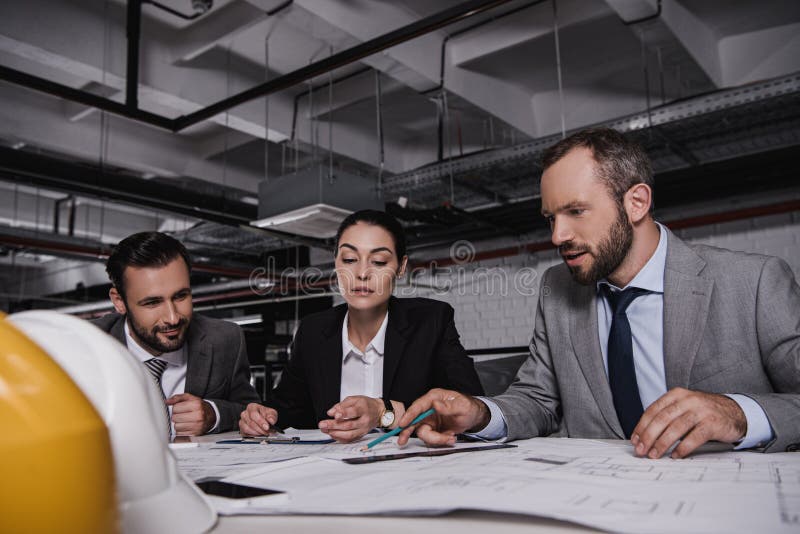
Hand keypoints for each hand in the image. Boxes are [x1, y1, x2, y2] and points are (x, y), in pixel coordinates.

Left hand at [166, 393, 214, 435]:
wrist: (211, 416)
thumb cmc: (199, 407)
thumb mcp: (190, 398)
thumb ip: (177, 398)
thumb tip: (167, 402)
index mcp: (196, 405)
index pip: (175, 408)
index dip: (176, 408)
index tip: (181, 408)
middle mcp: (197, 416)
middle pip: (174, 418)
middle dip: (176, 416)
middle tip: (182, 414)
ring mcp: (197, 426)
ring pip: (176, 427)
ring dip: (178, 424)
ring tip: (184, 420)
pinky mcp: (195, 434)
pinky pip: (179, 433)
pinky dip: (180, 430)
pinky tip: (186, 425)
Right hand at [239, 403, 278, 435]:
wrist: (264, 420)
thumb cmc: (266, 415)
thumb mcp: (271, 413)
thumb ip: (272, 416)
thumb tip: (271, 420)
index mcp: (252, 407)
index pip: (254, 413)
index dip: (260, 421)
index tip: (266, 427)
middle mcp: (245, 414)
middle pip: (250, 422)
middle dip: (260, 429)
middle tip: (266, 432)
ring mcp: (242, 422)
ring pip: (247, 429)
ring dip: (256, 433)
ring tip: (263, 433)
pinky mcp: (241, 430)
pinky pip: (245, 434)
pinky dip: (253, 435)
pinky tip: (259, 435)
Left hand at [318, 396, 383, 442]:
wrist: (378, 412)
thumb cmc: (365, 404)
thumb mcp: (354, 399)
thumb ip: (342, 405)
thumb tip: (331, 412)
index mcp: (363, 408)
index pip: (353, 412)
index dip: (344, 414)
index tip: (335, 415)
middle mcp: (364, 420)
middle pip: (348, 425)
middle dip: (334, 425)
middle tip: (323, 424)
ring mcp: (363, 429)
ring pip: (349, 434)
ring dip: (335, 433)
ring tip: (325, 430)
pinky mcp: (361, 435)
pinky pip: (350, 439)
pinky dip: (339, 438)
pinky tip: (332, 434)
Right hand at [396, 388, 488, 446]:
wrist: (473, 417)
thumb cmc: (468, 408)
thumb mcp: (462, 406)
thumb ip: (448, 406)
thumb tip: (435, 404)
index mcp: (434, 398)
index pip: (418, 406)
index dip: (409, 415)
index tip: (403, 424)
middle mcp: (429, 408)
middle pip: (414, 420)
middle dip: (408, 430)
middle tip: (402, 440)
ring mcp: (430, 419)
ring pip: (423, 432)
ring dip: (436, 438)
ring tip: (450, 438)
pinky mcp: (433, 429)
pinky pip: (431, 438)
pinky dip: (440, 441)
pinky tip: (450, 438)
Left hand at [632, 388, 746, 458]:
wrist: (735, 412)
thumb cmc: (703, 412)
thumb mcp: (684, 407)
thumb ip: (667, 416)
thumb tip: (644, 436)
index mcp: (676, 394)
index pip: (653, 410)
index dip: (642, 426)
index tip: (635, 440)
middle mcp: (688, 400)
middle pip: (662, 419)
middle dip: (648, 436)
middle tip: (641, 450)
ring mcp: (701, 411)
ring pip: (676, 428)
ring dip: (662, 443)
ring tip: (654, 455)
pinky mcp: (713, 423)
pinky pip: (694, 437)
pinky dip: (683, 448)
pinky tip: (675, 455)